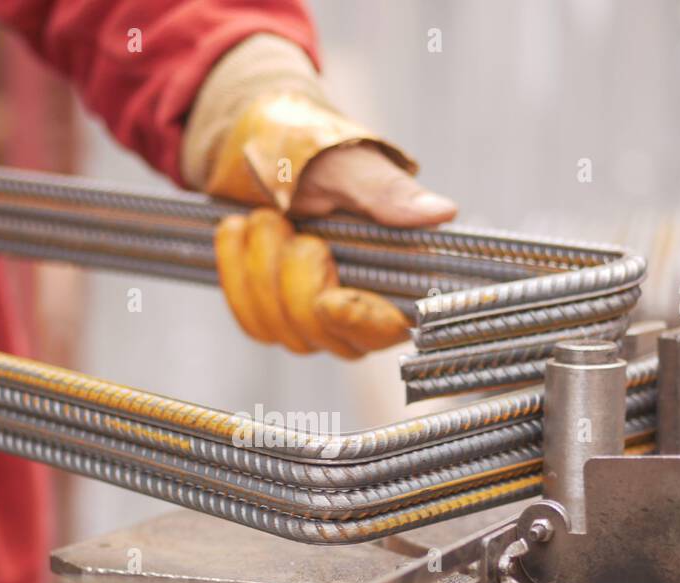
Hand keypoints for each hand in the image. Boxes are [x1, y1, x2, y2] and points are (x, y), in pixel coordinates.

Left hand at [205, 94, 456, 357]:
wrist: (266, 152)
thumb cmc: (322, 158)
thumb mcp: (353, 168)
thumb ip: (390, 196)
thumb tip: (443, 212)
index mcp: (396, 278)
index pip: (386, 329)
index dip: (359, 321)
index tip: (331, 299)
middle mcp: (359, 312)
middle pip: (323, 333)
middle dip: (291, 276)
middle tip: (278, 219)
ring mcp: (316, 322)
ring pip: (282, 329)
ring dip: (258, 268)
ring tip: (261, 216)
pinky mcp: (277, 319)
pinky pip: (252, 320)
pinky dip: (236, 272)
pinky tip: (236, 231)